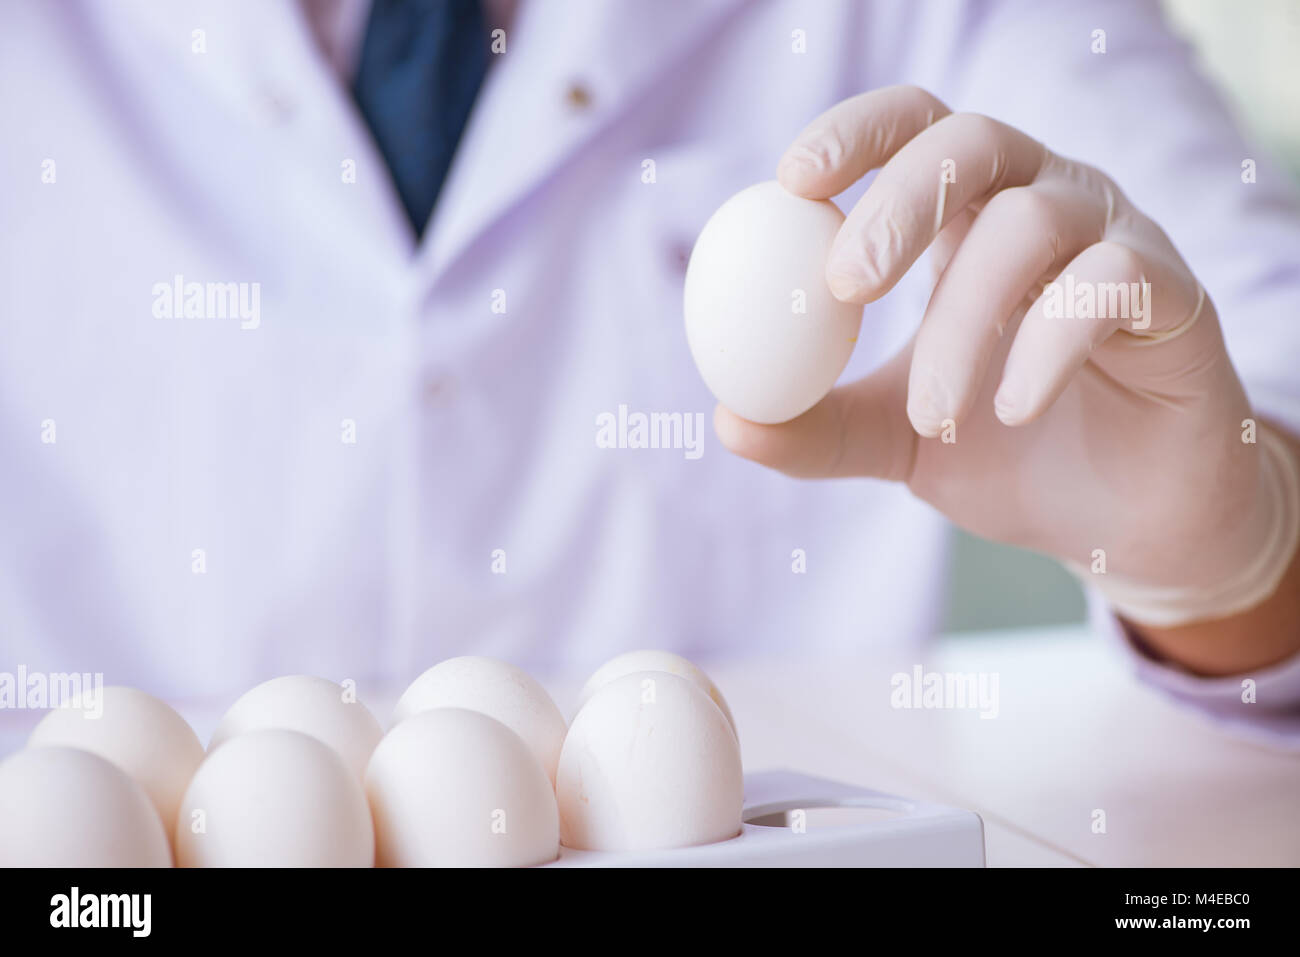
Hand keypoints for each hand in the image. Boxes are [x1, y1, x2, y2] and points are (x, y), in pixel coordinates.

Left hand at [715, 86, 1299, 671]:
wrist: (1120, 524)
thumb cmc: (1007, 457)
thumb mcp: (896, 439)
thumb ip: (820, 424)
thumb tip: (728, 419)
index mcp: (971, 217)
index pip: (915, 131)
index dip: (855, 134)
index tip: (791, 181)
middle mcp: (1045, 202)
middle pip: (973, 142)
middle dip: (900, 201)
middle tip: (846, 285)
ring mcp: (1116, 238)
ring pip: (1032, 224)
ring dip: (963, 322)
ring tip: (936, 415)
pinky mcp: (1175, 294)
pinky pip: (1112, 283)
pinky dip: (1048, 345)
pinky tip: (1013, 411)